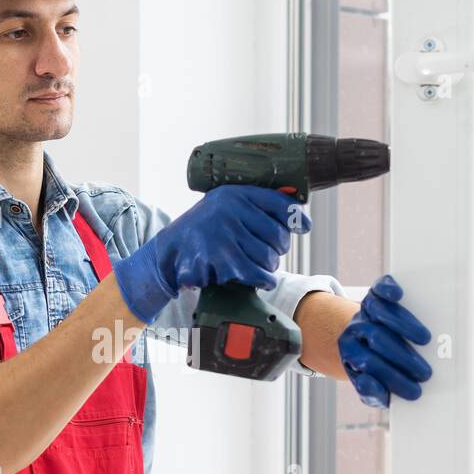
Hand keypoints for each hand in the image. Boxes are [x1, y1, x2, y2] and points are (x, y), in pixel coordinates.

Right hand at [111, 185, 307, 323]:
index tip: (304, 226)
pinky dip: (264, 279)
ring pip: (270, 256)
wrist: (169, 251)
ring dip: (269, 265)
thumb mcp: (223, 207)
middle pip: (278, 234)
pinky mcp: (223, 260)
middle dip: (278, 248)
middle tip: (269, 252)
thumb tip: (297, 218)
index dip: (296, 216)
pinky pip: (259, 273)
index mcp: (234, 194)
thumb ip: (253, 208)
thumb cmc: (202, 230)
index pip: (278, 202)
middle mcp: (231, 210)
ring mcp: (226, 235)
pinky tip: (262, 279)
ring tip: (257, 264)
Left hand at [338, 274, 431, 407]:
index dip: (392, 378)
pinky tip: (399, 295)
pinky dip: (388, 290)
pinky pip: (378, 288)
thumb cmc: (375, 367)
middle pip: (377, 338)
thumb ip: (371, 391)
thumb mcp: (370, 385)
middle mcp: (356, 329)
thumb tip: (368, 384)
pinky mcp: (375, 293)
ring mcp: (365, 310)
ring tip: (425, 340)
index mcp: (351, 352)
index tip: (415, 392)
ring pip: (378, 311)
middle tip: (425, 372)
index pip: (368, 363)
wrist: (367, 341)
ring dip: (403, 325)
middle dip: (403, 357)